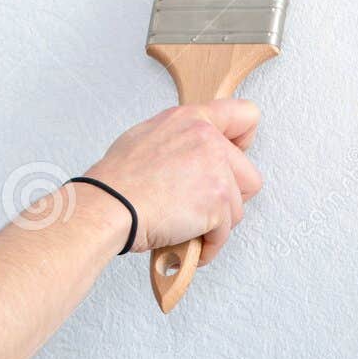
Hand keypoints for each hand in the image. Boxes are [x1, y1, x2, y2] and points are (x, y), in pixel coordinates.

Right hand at [82, 99, 262, 264]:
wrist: (108, 206)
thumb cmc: (116, 180)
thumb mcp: (144, 137)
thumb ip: (178, 137)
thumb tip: (190, 148)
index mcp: (190, 119)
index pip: (244, 115)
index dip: (243, 141)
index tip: (233, 156)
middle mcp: (208, 139)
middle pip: (249, 175)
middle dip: (227, 196)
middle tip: (198, 203)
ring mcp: (217, 170)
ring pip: (237, 207)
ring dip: (214, 222)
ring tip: (184, 222)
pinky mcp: (219, 201)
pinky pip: (224, 232)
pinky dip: (207, 243)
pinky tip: (186, 239)